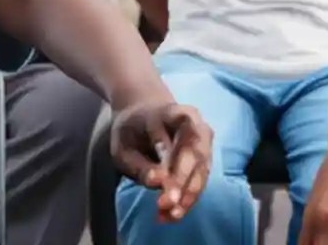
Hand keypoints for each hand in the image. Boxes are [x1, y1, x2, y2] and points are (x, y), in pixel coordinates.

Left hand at [111, 100, 212, 222]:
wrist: (145, 115)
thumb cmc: (131, 132)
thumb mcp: (122, 147)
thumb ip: (138, 164)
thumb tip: (157, 183)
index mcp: (169, 112)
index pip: (180, 127)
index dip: (174, 154)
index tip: (162, 182)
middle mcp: (194, 122)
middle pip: (196, 151)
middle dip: (182, 181)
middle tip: (165, 204)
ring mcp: (204, 139)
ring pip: (203, 168)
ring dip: (189, 194)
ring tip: (170, 215)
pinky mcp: (205, 156)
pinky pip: (201, 178)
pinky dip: (189, 199)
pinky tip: (173, 214)